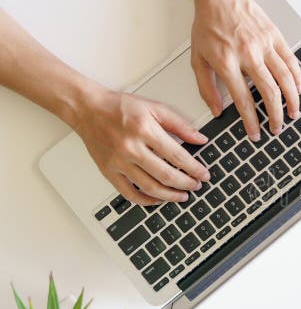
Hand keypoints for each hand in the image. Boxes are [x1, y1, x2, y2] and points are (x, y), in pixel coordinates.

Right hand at [73, 90, 210, 204]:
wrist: (88, 110)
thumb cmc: (121, 107)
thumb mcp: (155, 108)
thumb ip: (180, 124)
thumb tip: (201, 139)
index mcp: (145, 130)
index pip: (177, 156)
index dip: (194, 169)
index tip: (204, 175)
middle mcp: (131, 148)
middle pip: (166, 175)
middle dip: (186, 184)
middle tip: (196, 186)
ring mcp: (118, 162)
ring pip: (150, 188)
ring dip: (170, 196)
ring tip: (182, 196)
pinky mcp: (108, 171)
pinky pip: (129, 194)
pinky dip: (145, 201)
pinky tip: (157, 200)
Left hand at [190, 0, 300, 139]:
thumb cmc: (209, 25)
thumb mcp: (197, 58)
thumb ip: (205, 87)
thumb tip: (216, 110)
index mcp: (227, 62)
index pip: (243, 100)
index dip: (251, 121)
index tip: (256, 133)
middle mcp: (248, 55)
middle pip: (269, 93)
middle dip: (276, 115)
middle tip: (277, 128)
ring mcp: (265, 45)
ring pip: (285, 79)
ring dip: (292, 100)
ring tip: (293, 113)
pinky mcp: (276, 37)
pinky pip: (291, 61)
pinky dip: (297, 78)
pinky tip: (298, 89)